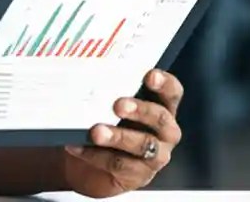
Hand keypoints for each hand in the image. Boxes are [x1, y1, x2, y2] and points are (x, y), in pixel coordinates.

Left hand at [63, 69, 183, 197]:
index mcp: (161, 107)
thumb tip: (89, 74)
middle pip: (161, 118)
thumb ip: (107, 91)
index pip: (172, 92)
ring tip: (96, 133)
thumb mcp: (107, 106)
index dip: (164, 83)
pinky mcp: (139, 175)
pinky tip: (76, 146)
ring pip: (144, 145)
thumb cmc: (104, 124)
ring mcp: (156, 155)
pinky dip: (95, 155)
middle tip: (118, 105)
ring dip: (118, 137)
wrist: (90, 166)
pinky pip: (119, 164)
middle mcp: (165, 131)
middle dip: (140, 110)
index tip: (149, 76)